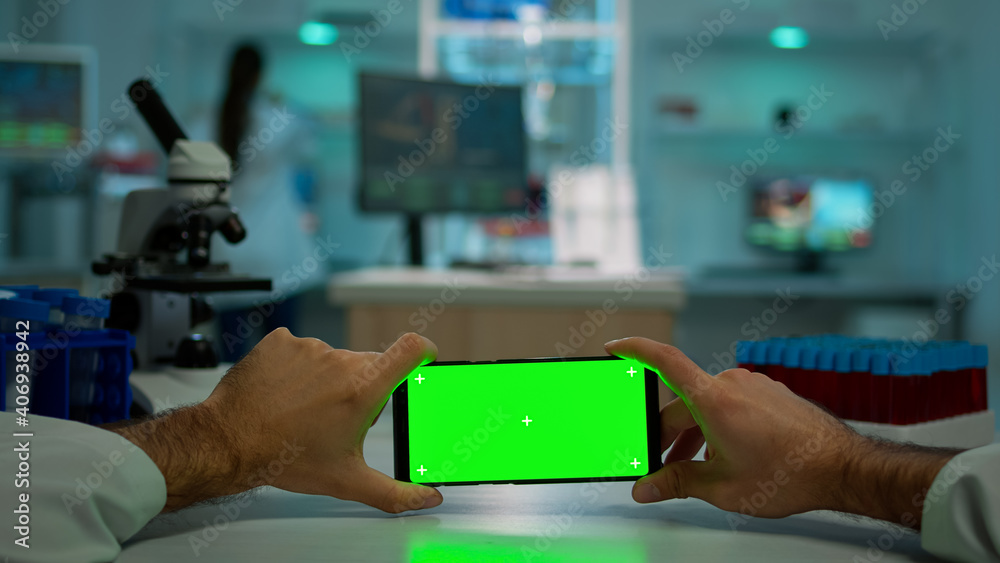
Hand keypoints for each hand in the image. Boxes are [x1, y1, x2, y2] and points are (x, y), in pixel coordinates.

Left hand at [112, 329, 442, 513]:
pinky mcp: (281, 341)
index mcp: (362, 390)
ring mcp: (308, 348)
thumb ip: (395, 493)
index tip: (424, 357)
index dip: (424, 349)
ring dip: (326, 380)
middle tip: (338, 418)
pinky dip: (296, 368)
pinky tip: (283, 393)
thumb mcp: (346, 481)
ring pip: (333, 360)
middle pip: (368, 366)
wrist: (227, 443)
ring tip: (302, 410)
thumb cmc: (283, 458)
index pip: (411, 349)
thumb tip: (426, 499)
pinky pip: (301, 350)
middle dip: (362, 389)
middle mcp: (339, 361)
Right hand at [605, 338, 956, 526]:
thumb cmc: (790, 473)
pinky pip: (732, 403)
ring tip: (696, 468)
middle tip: (660, 465)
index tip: (614, 348)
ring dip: (696, 433)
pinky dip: (719, 425)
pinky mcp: (769, 393)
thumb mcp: (721, 486)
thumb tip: (647, 488)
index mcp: (713, 399)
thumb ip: (677, 483)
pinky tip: (727, 454)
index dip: (634, 350)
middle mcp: (732, 383)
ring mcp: (754, 386)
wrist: (842, 468)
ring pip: (708, 405)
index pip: (664, 361)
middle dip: (669, 435)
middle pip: (683, 402)